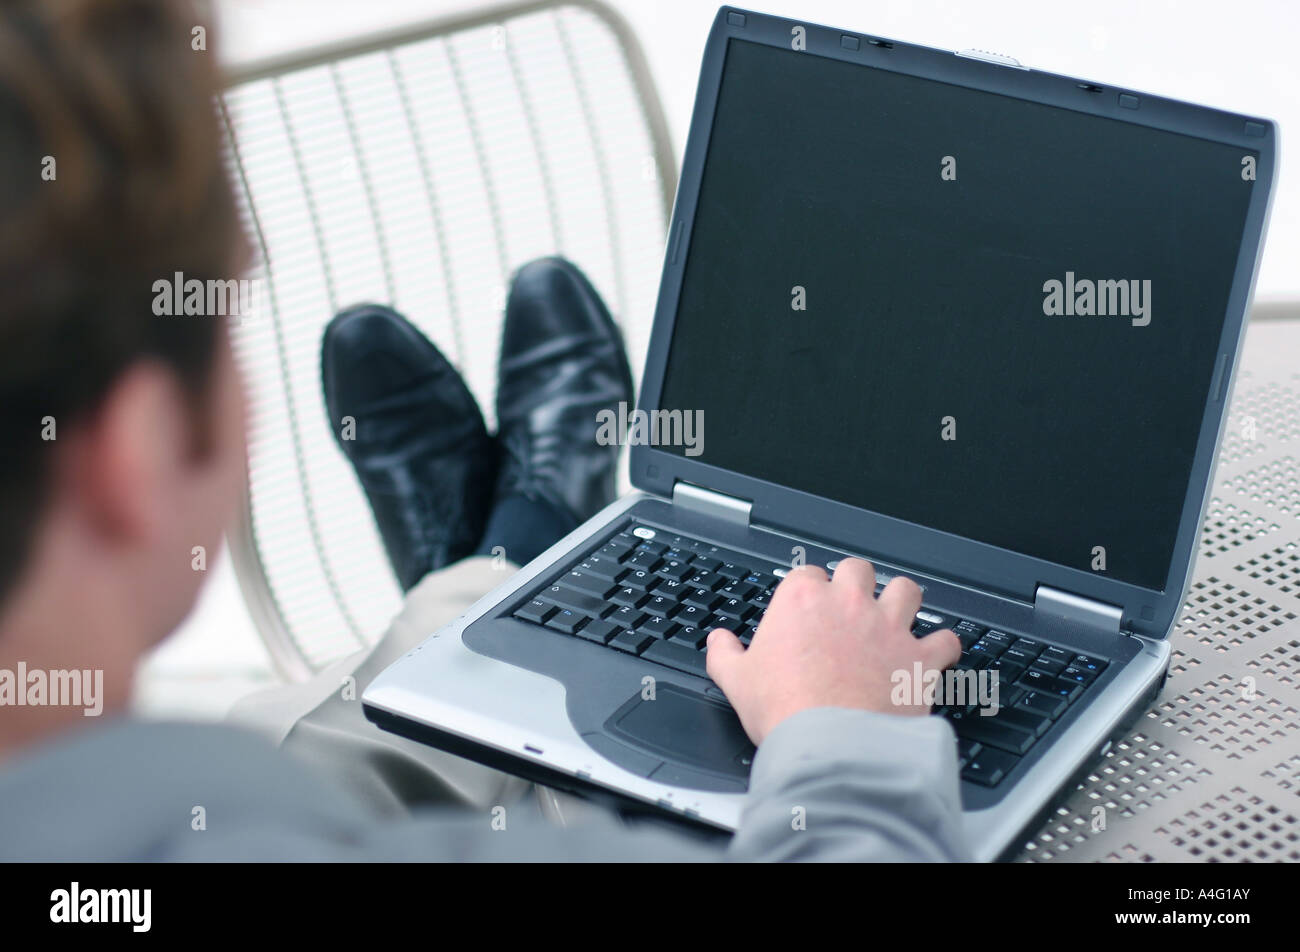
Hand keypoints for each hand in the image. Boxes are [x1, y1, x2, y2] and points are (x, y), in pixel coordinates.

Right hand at [705, 558, 960, 744]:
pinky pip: (945, 639)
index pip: (807, 575)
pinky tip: (936, 655)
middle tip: (851, 606)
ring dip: (903, 601)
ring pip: (907, 590)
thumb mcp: (736, 681)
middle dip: (856, 584)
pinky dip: (943, 646)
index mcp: (802, 601)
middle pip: (858, 570)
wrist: (832, 744)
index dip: (808, 592)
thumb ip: (724, 653)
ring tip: (896, 616)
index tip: (806, 609)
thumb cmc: (786, 711)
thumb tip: (719, 640)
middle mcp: (849, 604)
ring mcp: (888, 628)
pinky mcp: (919, 658)